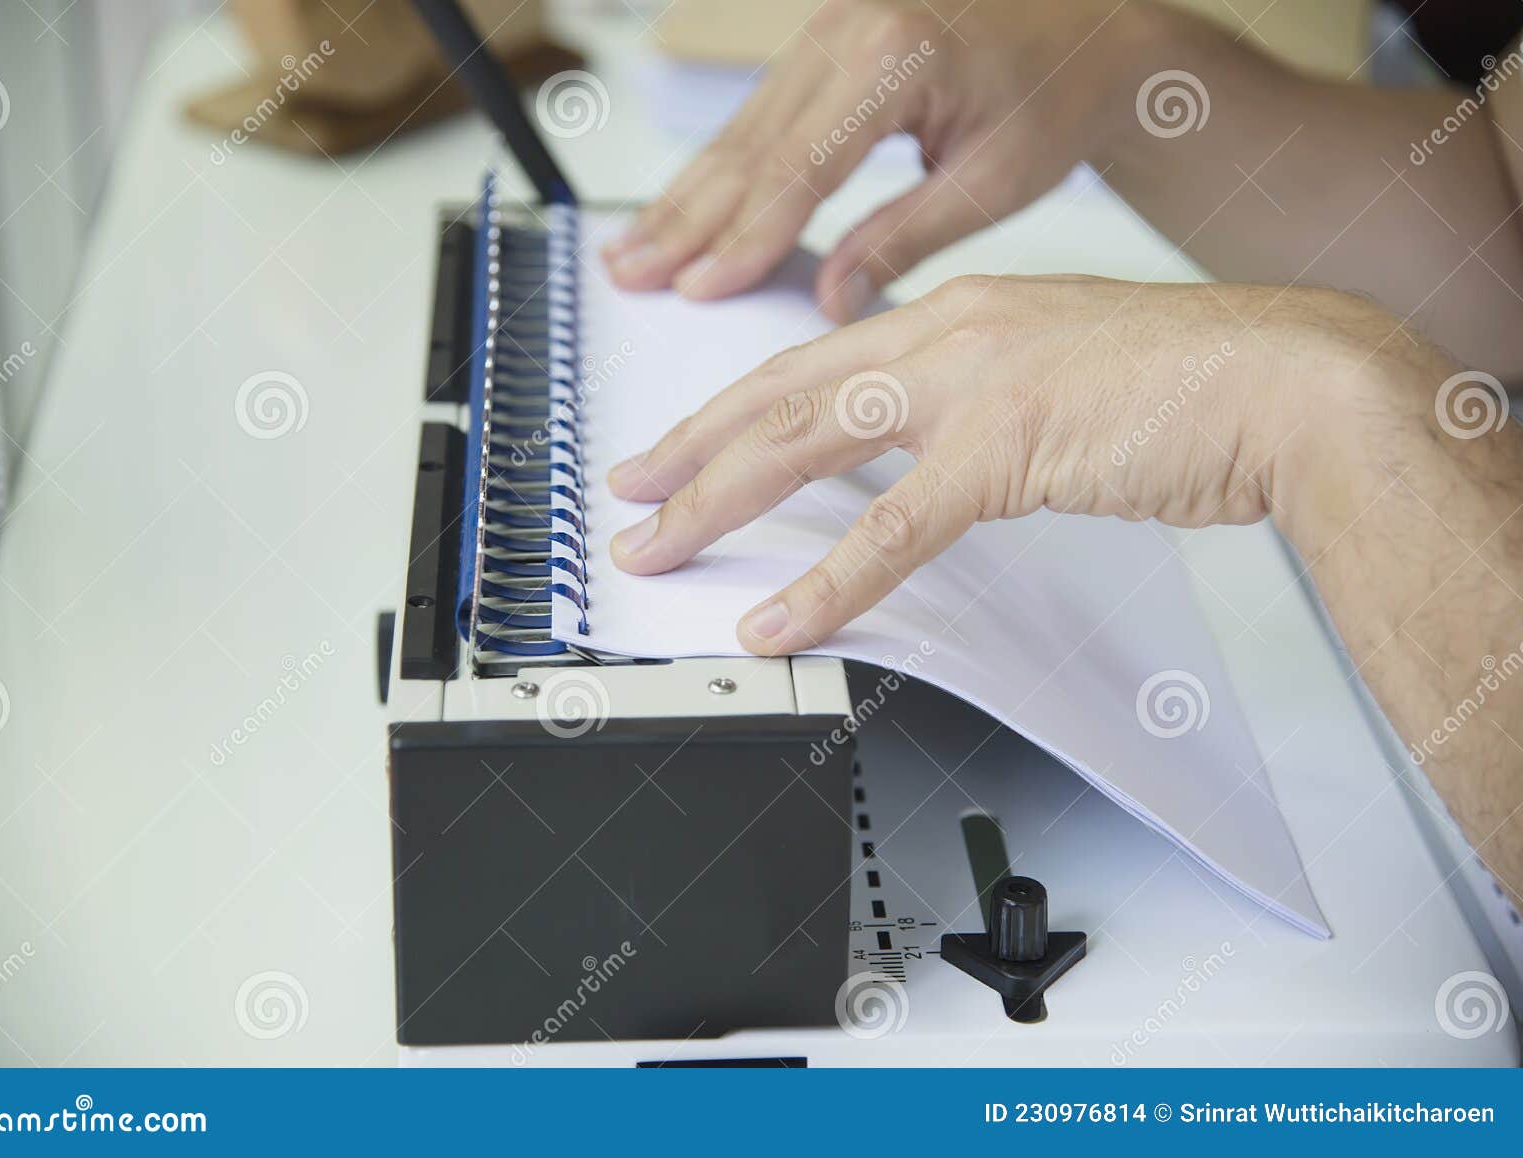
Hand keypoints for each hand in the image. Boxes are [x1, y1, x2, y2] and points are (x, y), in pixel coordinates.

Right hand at [601, 0, 1155, 319]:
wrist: (1091, 28)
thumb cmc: (1057, 93)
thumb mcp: (991, 181)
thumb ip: (902, 239)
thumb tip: (831, 301)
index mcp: (896, 55)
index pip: (800, 167)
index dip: (746, 236)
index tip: (700, 288)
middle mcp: (850, 27)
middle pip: (750, 145)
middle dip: (687, 220)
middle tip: (632, 276)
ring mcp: (831, 28)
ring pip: (740, 130)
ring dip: (684, 198)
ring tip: (629, 253)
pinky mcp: (826, 41)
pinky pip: (758, 117)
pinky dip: (716, 171)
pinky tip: (679, 208)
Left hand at [605, 276, 1387, 653]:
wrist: (1287, 383)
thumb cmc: (1189, 390)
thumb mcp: (1057, 382)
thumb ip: (981, 411)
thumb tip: (925, 467)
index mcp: (958, 315)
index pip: (813, 361)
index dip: (733, 409)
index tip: (680, 448)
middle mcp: (950, 332)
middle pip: (781, 392)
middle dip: (691, 450)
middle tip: (628, 498)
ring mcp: (973, 383)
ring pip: (807, 444)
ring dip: (718, 502)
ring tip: (657, 548)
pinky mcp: (1008, 446)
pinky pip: (891, 526)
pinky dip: (825, 580)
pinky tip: (776, 618)